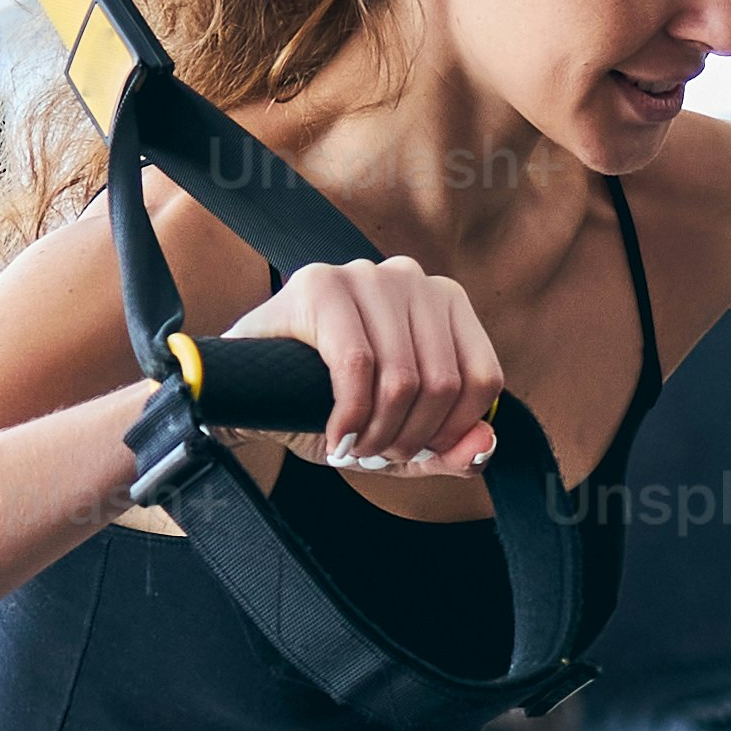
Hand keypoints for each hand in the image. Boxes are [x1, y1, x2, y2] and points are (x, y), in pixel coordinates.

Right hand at [233, 254, 502, 473]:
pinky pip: (357, 365)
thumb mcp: (399, 439)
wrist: (247, 395)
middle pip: (443, 382)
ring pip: (403, 377)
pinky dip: (351, 416)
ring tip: (354, 447)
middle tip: (375, 455)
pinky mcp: (319, 285)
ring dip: (379, 433)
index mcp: (443, 302)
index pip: (482, 377)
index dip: (453, 431)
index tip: (414, 451)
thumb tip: (483, 445)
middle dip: (410, 438)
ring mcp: (364, 275)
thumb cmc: (328, 408)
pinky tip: (337, 435)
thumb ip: (449, 449)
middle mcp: (410, 278)